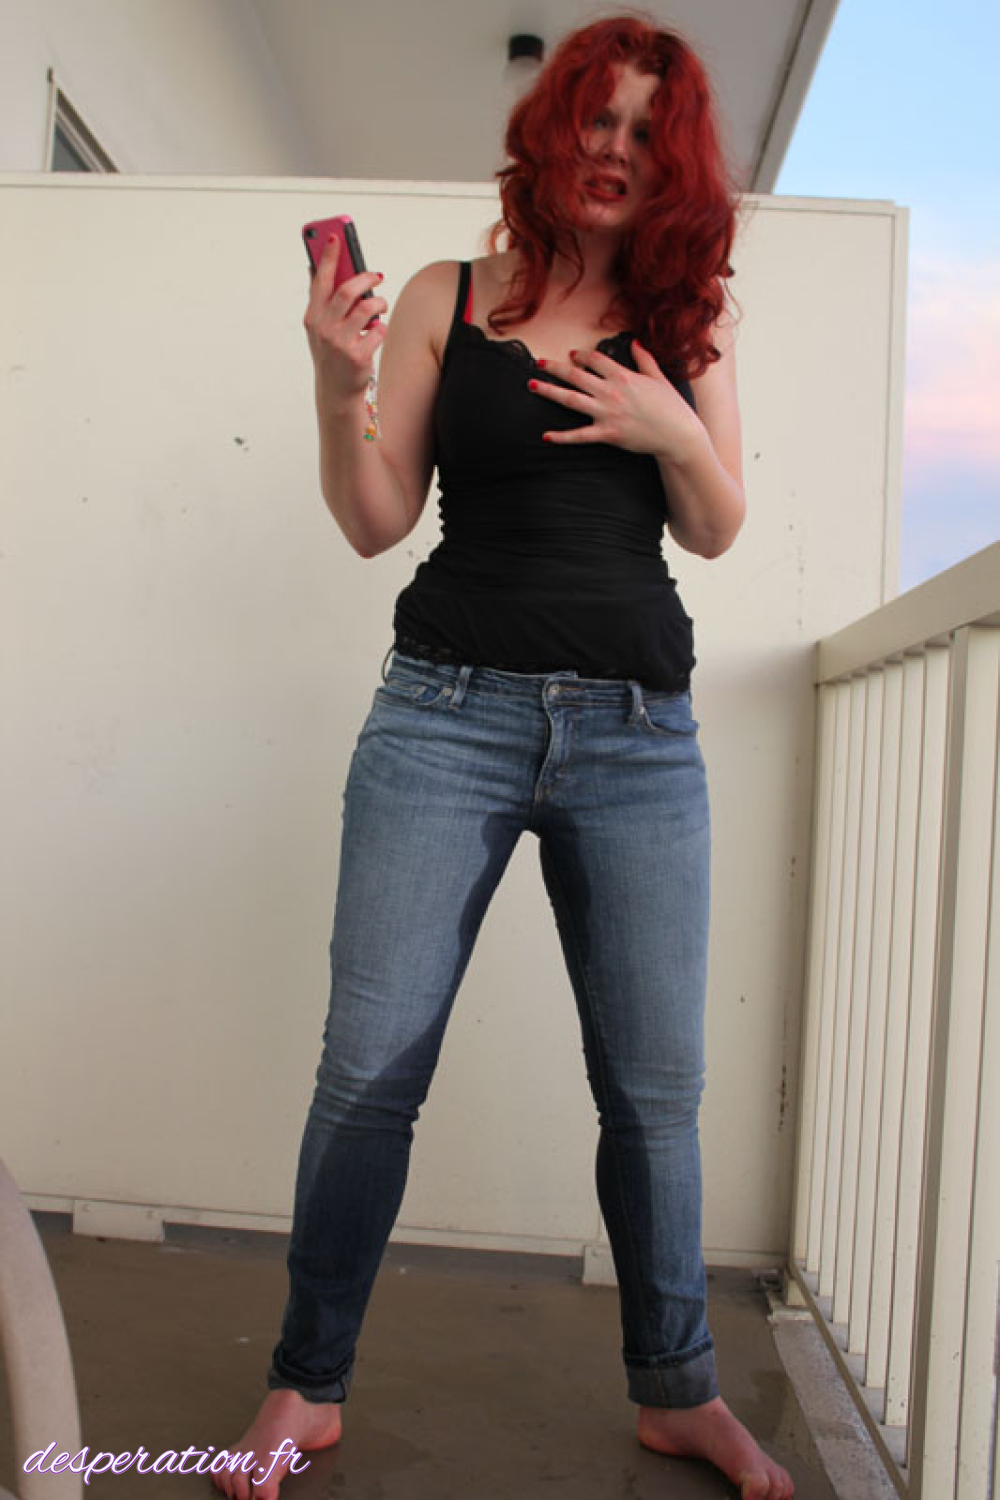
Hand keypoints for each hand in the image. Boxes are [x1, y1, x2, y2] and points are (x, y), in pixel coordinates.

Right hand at [303, 234, 388, 403]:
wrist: (335, 391)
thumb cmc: (330, 353)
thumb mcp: (319, 326)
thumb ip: (320, 299)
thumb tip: (316, 266)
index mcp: (313, 317)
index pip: (320, 280)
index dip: (327, 257)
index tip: (335, 237)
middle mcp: (324, 329)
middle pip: (347, 291)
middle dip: (364, 278)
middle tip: (376, 275)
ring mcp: (341, 344)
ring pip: (367, 308)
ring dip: (379, 302)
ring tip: (380, 304)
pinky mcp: (358, 357)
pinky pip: (379, 330)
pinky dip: (382, 327)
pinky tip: (377, 331)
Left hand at [528, 341, 701, 458]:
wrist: (679, 435)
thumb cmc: (671, 406)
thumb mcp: (659, 378)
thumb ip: (644, 359)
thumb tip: (635, 341)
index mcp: (623, 376)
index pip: (595, 360)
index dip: (581, 356)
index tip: (571, 355)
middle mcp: (611, 392)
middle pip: (576, 375)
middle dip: (555, 368)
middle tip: (538, 363)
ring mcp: (607, 413)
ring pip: (571, 399)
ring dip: (549, 391)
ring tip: (531, 385)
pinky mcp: (608, 434)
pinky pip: (580, 435)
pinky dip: (562, 437)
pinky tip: (546, 436)